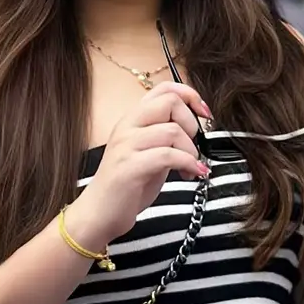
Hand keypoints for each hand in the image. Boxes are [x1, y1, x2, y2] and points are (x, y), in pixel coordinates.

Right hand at [76, 82, 210, 249]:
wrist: (99, 214)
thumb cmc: (127, 185)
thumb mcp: (148, 152)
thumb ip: (166, 136)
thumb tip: (198, 129)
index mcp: (132, 119)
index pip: (163, 89)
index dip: (189, 95)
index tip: (204, 114)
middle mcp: (127, 126)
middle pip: (169, 102)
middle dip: (192, 123)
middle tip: (194, 146)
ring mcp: (126, 146)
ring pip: (172, 130)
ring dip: (191, 150)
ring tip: (192, 167)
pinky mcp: (129, 167)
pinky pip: (168, 155)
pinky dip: (189, 164)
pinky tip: (193, 174)